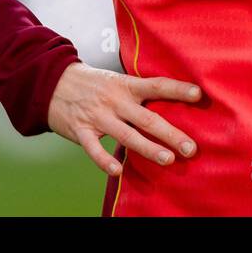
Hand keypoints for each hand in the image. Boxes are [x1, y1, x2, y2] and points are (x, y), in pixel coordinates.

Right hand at [47, 62, 202, 175]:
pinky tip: (117, 171)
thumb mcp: (118, 81)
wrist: (52, 83)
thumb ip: (139, 93)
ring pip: (127, 135)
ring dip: (148, 149)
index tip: (199, 95)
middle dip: (171, 134)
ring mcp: (98, 116)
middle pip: (147, 118)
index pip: (157, 85)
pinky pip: (94, 149)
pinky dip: (105, 160)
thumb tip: (171, 104)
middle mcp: (115, 101)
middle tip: (191, 148)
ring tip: (168, 159)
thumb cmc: (93, 84)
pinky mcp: (81, 131)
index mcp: (126, 86)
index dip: (178, 89)